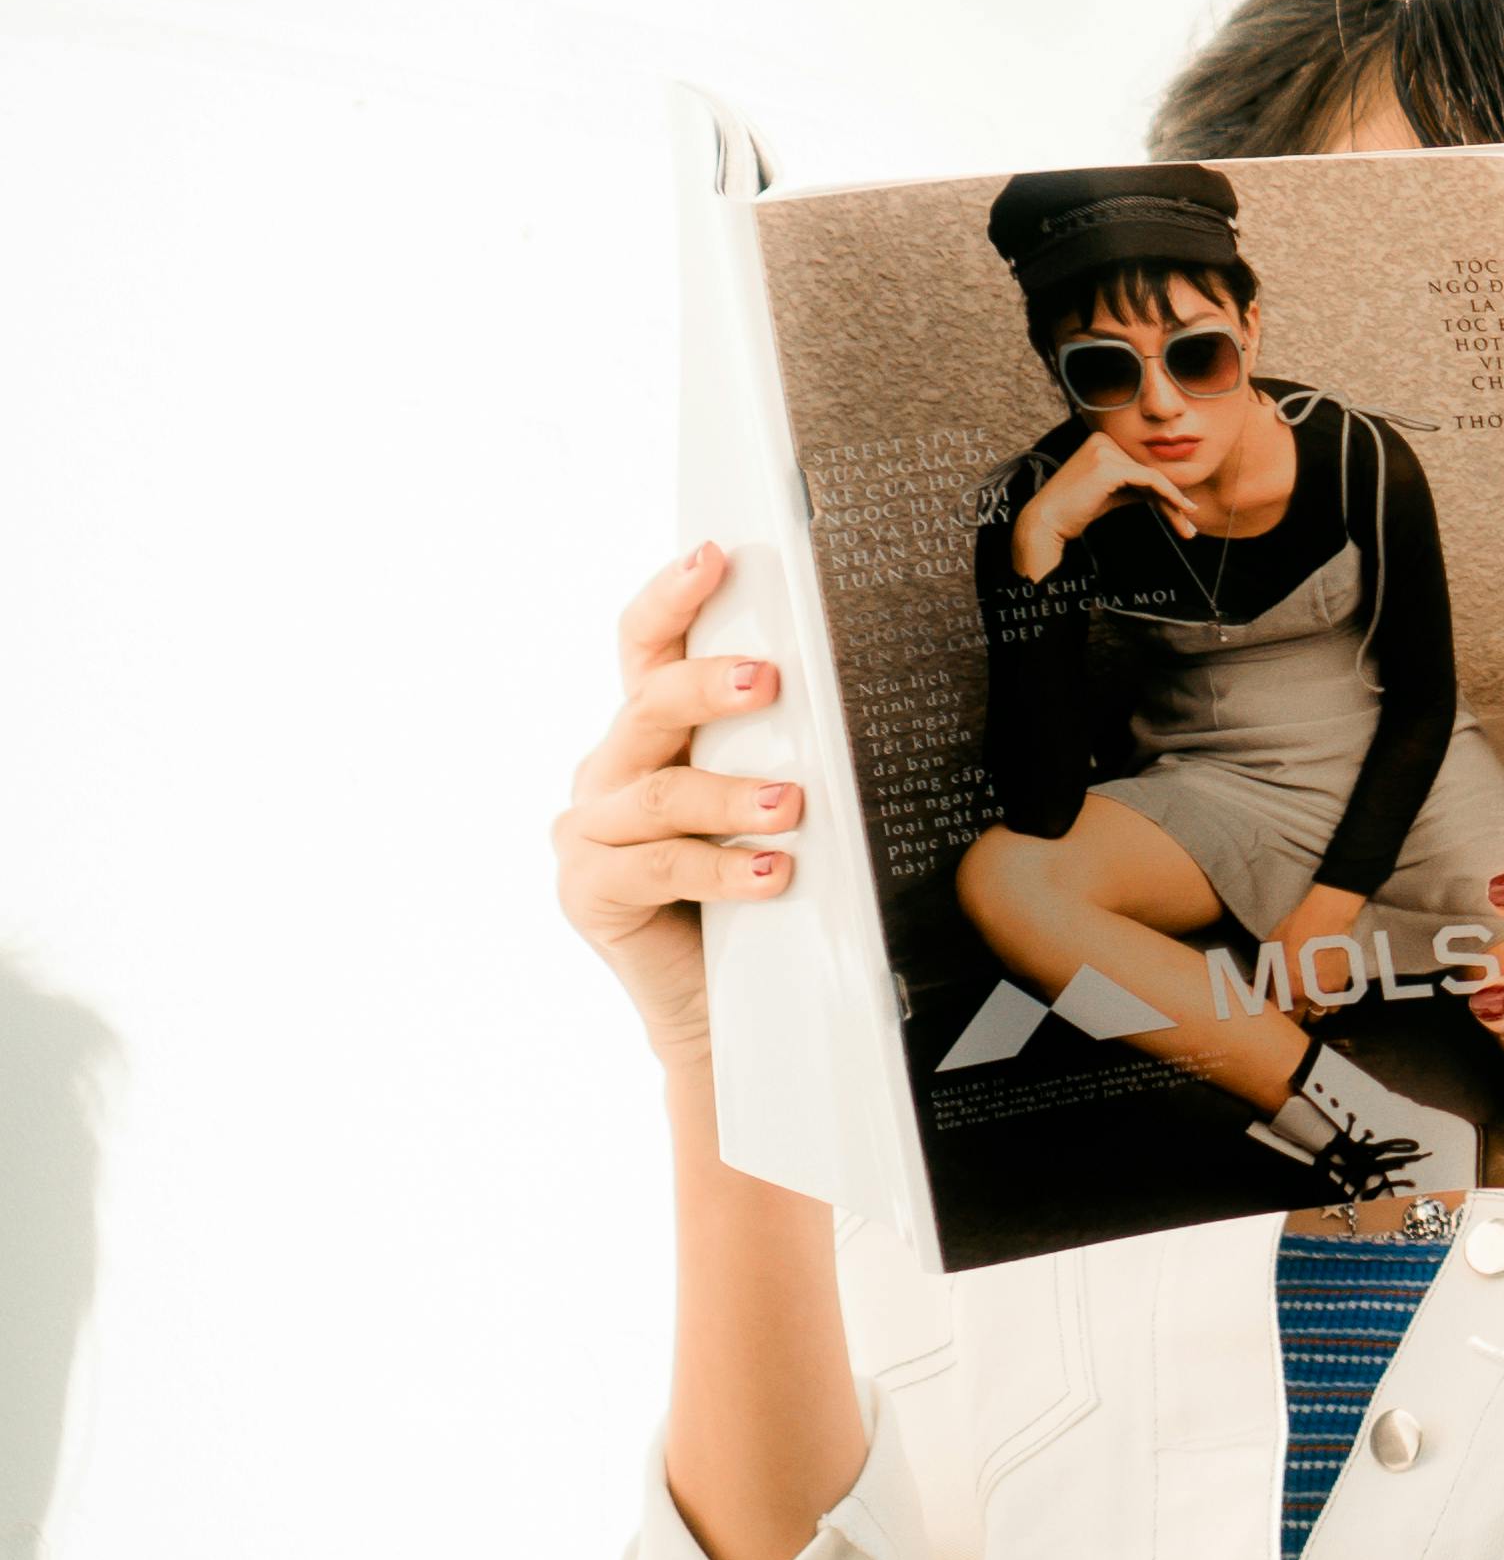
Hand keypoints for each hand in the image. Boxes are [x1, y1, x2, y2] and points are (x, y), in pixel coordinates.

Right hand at [556, 546, 806, 1063]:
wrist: (725, 1004)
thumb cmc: (759, 891)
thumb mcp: (772, 806)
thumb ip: (783, 752)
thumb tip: (859, 695)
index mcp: (652, 734)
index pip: (645, 648)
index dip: (672, 599)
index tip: (712, 556)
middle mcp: (610, 771)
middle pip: (646, 705)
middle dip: (707, 684)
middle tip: (770, 680)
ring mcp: (591, 831)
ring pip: (656, 793)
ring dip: (729, 794)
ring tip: (794, 805)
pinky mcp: (589, 891)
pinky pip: (653, 866)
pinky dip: (718, 866)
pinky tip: (771, 874)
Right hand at [1009, 432, 1188, 581]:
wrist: (1048, 521)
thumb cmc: (1076, 509)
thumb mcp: (1113, 492)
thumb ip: (1136, 485)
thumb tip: (1166, 491)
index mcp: (1103, 439)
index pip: (1142, 465)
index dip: (1165, 490)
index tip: (1182, 512)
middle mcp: (1104, 438)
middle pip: (1149, 470)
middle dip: (1172, 500)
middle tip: (1189, 525)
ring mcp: (1106, 450)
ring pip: (1153, 477)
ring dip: (1174, 503)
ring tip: (1187, 527)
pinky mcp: (1109, 466)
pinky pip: (1150, 480)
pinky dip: (1169, 495)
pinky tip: (1182, 510)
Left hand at [1267, 877, 1379, 1013]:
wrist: (1326, 918)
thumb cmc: (1296, 929)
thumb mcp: (1272, 950)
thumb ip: (1269, 975)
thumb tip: (1265, 989)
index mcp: (1287, 989)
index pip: (1279, 1015)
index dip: (1275, 1013)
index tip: (1275, 1009)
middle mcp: (1308, 996)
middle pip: (1298, 1020)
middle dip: (1292, 1015)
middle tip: (1290, 1006)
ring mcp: (1328, 992)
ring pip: (1319, 1015)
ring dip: (1313, 1010)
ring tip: (1309, 999)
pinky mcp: (1343, 985)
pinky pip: (1335, 1005)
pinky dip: (1329, 1002)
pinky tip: (1324, 991)